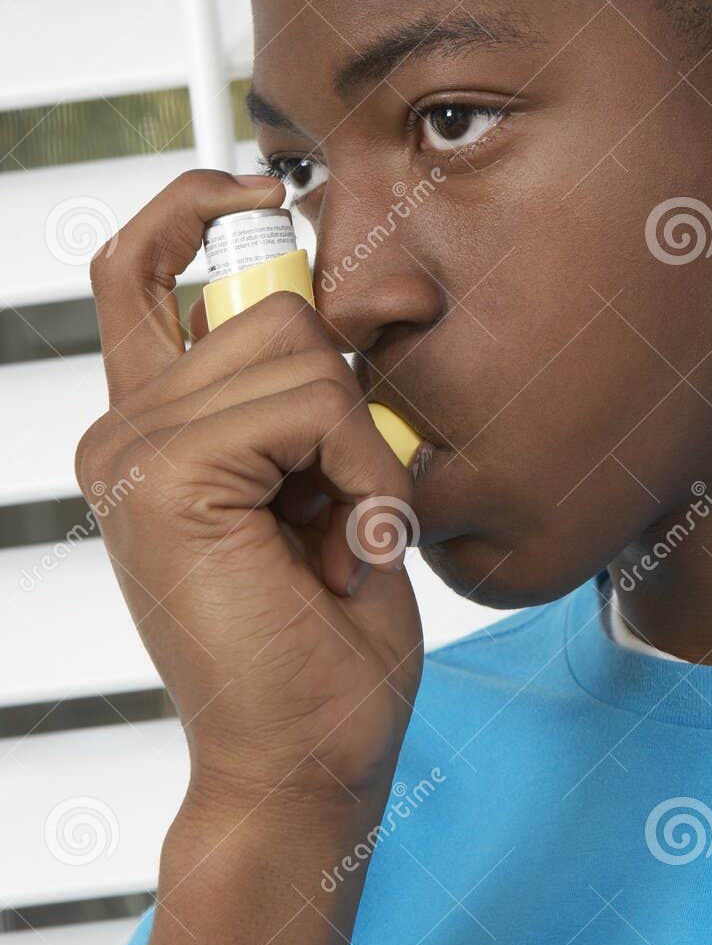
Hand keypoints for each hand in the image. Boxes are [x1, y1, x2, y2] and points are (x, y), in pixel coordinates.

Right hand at [75, 170, 423, 816]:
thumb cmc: (325, 640)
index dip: (195, 202)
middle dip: (341, 389)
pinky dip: (356, 467)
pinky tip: (341, 546)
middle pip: (257, 296)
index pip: (140, 265)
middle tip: (344, 503)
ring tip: (340, 537)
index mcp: (151, 429)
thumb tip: (342, 281)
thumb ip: (304, 386)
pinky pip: (307, 398)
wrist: (308, 761)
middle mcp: (122, 431)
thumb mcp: (323, 481)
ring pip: (292, 342)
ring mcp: (130, 452)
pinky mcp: (163, 476)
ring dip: (356, 443)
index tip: (265, 183)